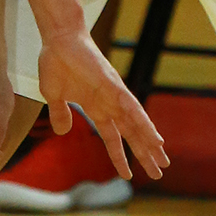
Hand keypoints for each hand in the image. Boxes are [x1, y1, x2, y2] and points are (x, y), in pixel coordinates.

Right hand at [37, 32, 167, 180]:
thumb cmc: (56, 63)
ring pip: (137, 124)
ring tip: (162, 158)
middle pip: (131, 134)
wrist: (58, 40)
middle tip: (160, 172)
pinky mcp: (114, 85)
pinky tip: (154, 136)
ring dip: (150, 141)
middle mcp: (110, 104)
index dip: (120, 157)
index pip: (112, 138)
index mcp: (96, 108)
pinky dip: (144, 122)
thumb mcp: (53, 96)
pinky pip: (132, 108)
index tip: (127, 175)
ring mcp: (114, 94)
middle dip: (145, 153)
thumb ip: (60, 114)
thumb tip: (62, 131)